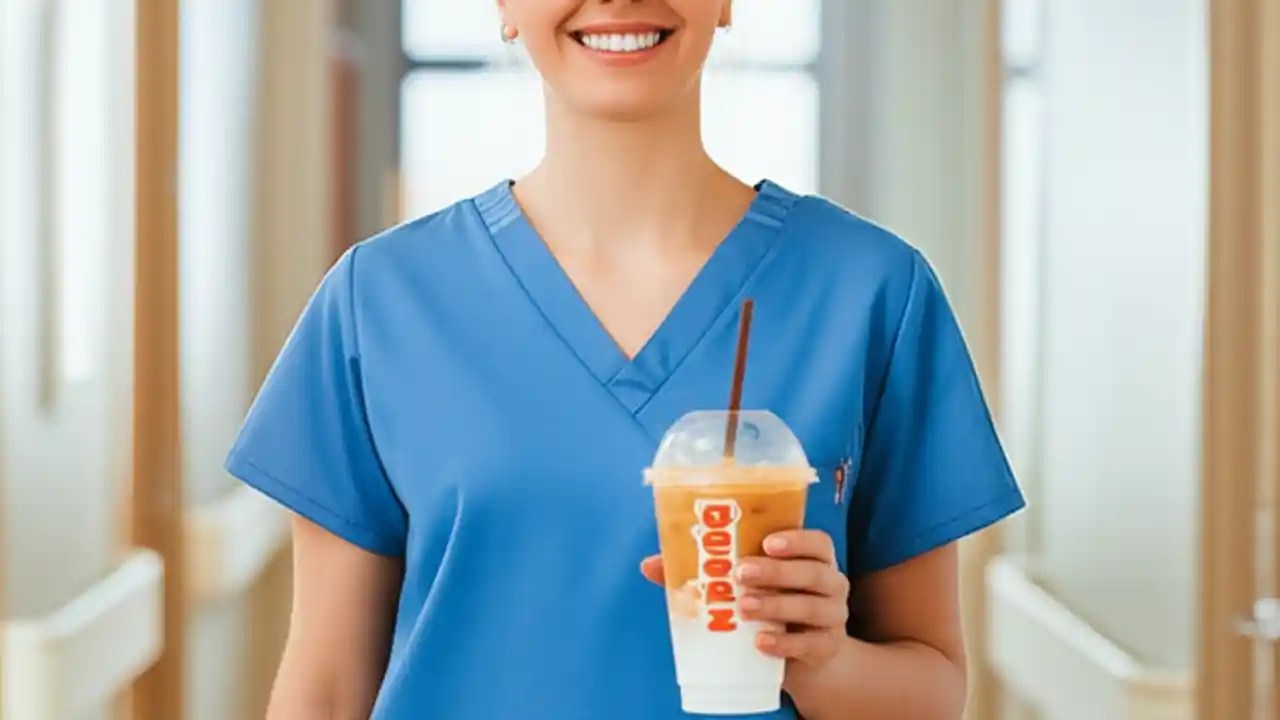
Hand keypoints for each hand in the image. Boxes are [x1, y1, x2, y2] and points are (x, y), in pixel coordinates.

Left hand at [639, 529, 850, 669]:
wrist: (804, 655)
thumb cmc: (771, 603)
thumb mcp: (746, 584)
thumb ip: (702, 571)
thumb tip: (649, 564)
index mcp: (814, 558)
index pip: (817, 541)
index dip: (796, 539)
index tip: (766, 542)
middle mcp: (831, 582)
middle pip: (813, 572)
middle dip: (776, 571)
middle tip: (739, 573)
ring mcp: (833, 617)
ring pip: (812, 607)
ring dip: (776, 604)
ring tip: (744, 607)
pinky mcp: (826, 647)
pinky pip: (810, 644)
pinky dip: (784, 643)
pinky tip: (760, 642)